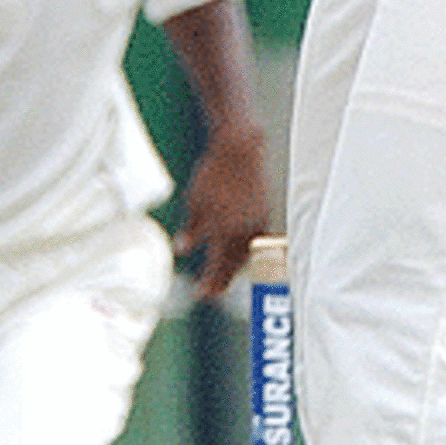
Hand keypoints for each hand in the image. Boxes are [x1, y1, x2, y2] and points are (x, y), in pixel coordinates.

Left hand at [174, 123, 269, 297]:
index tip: (200, 295)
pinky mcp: (265, 212)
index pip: (218, 267)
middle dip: (223, 281)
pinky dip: (248, 249)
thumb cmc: (212, 174)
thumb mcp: (195, 201)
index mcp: (224, 229)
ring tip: (225, 274)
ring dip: (236, 267)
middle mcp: (243, 230)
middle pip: (234, 266)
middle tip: (212, 293)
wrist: (238, 149)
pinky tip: (241, 252)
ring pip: (248, 254)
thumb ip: (191, 229)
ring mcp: (256, 222)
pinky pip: (258, 240)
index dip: (209, 284)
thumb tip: (181, 250)